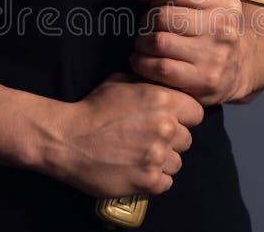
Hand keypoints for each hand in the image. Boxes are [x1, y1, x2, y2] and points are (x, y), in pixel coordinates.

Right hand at [47, 73, 202, 197]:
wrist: (67, 139)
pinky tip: (136, 170)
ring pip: (177, 162)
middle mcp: (166, 128)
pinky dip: (153, 179)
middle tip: (148, 139)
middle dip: (171, 140)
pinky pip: (166, 183)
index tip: (170, 120)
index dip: (183, 117)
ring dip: (162, 161)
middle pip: (187, 139)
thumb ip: (149, 84)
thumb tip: (163, 87)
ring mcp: (158, 156)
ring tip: (139, 156)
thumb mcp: (121, 82)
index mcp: (163, 100)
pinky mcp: (148, 181)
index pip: (196, 113)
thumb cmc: (92, 108)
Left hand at [130, 0, 256, 105]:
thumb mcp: (202, 6)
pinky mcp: (204, 80)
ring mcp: (214, 56)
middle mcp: (222, 29)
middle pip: (163, 16)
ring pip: (158, 42)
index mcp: (225, 5)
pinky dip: (142, 63)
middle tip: (146, 29)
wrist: (240, 71)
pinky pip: (160, 68)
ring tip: (143, 45)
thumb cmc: (211, 34)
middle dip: (146, 22)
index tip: (156, 6)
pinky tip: (142, 61)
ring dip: (142, 43)